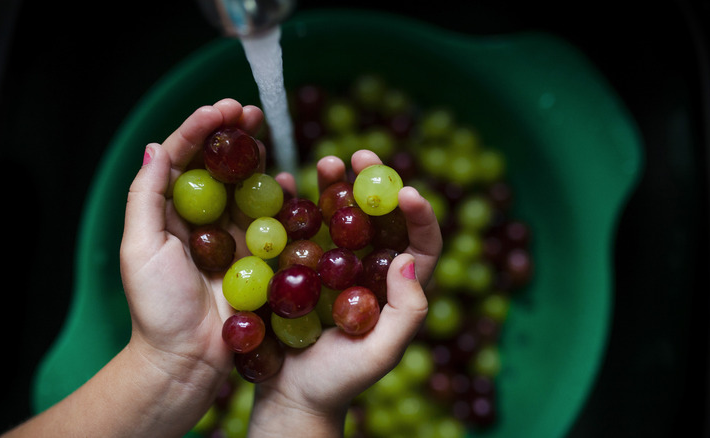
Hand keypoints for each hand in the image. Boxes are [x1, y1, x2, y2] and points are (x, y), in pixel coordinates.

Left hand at [120, 98, 264, 394]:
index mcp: (168, 211)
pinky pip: (271, 217)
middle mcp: (200, 217)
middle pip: (218, 164)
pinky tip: (288, 178)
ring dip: (257, 156)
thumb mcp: (141, 247)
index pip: (183, 157)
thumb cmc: (157, 307)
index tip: (222, 109)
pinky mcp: (256, 255)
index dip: (201, 128)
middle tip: (251, 112)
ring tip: (267, 134)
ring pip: (245, 184)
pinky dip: (280, 195)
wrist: (187, 359)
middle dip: (234, 134)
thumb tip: (157, 147)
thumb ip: (147, 196)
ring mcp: (230, 235)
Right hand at [250, 150, 442, 435]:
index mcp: (398, 289)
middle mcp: (369, 271)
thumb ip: (405, 312)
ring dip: (336, 185)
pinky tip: (287, 182)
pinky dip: (297, 203)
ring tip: (327, 163)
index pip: (422, 244)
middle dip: (374, 182)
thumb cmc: (338, 383)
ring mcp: (334, 267)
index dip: (420, 214)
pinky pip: (303, 228)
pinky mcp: (300, 267)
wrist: (289, 397)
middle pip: (380, 218)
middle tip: (361, 155)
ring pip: (342, 216)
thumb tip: (409, 258)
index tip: (403, 191)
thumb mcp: (380, 354)